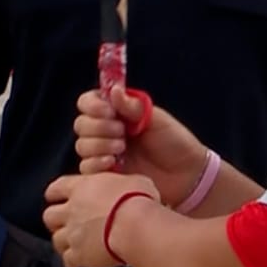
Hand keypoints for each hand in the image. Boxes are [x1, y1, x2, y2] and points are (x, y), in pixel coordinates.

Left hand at [44, 172, 158, 266]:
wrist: (135, 225)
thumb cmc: (137, 201)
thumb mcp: (134, 180)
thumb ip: (122, 183)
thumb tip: (129, 186)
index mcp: (81, 187)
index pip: (55, 189)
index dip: (55, 194)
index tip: (58, 197)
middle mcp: (72, 210)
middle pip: (49, 216)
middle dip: (56, 221)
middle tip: (65, 223)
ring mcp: (73, 233)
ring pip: (55, 239)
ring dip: (63, 242)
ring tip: (73, 244)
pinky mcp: (79, 255)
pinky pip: (68, 260)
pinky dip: (72, 262)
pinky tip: (79, 262)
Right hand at [73, 85, 207, 204]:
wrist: (186, 175)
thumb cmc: (174, 142)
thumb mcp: (157, 119)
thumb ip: (134, 107)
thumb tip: (114, 91)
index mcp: (117, 112)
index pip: (87, 102)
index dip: (92, 106)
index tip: (109, 111)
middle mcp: (106, 131)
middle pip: (81, 124)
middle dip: (99, 127)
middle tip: (122, 132)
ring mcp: (105, 153)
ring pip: (82, 146)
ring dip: (100, 144)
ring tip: (122, 148)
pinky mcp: (106, 175)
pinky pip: (86, 168)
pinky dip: (96, 163)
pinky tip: (114, 162)